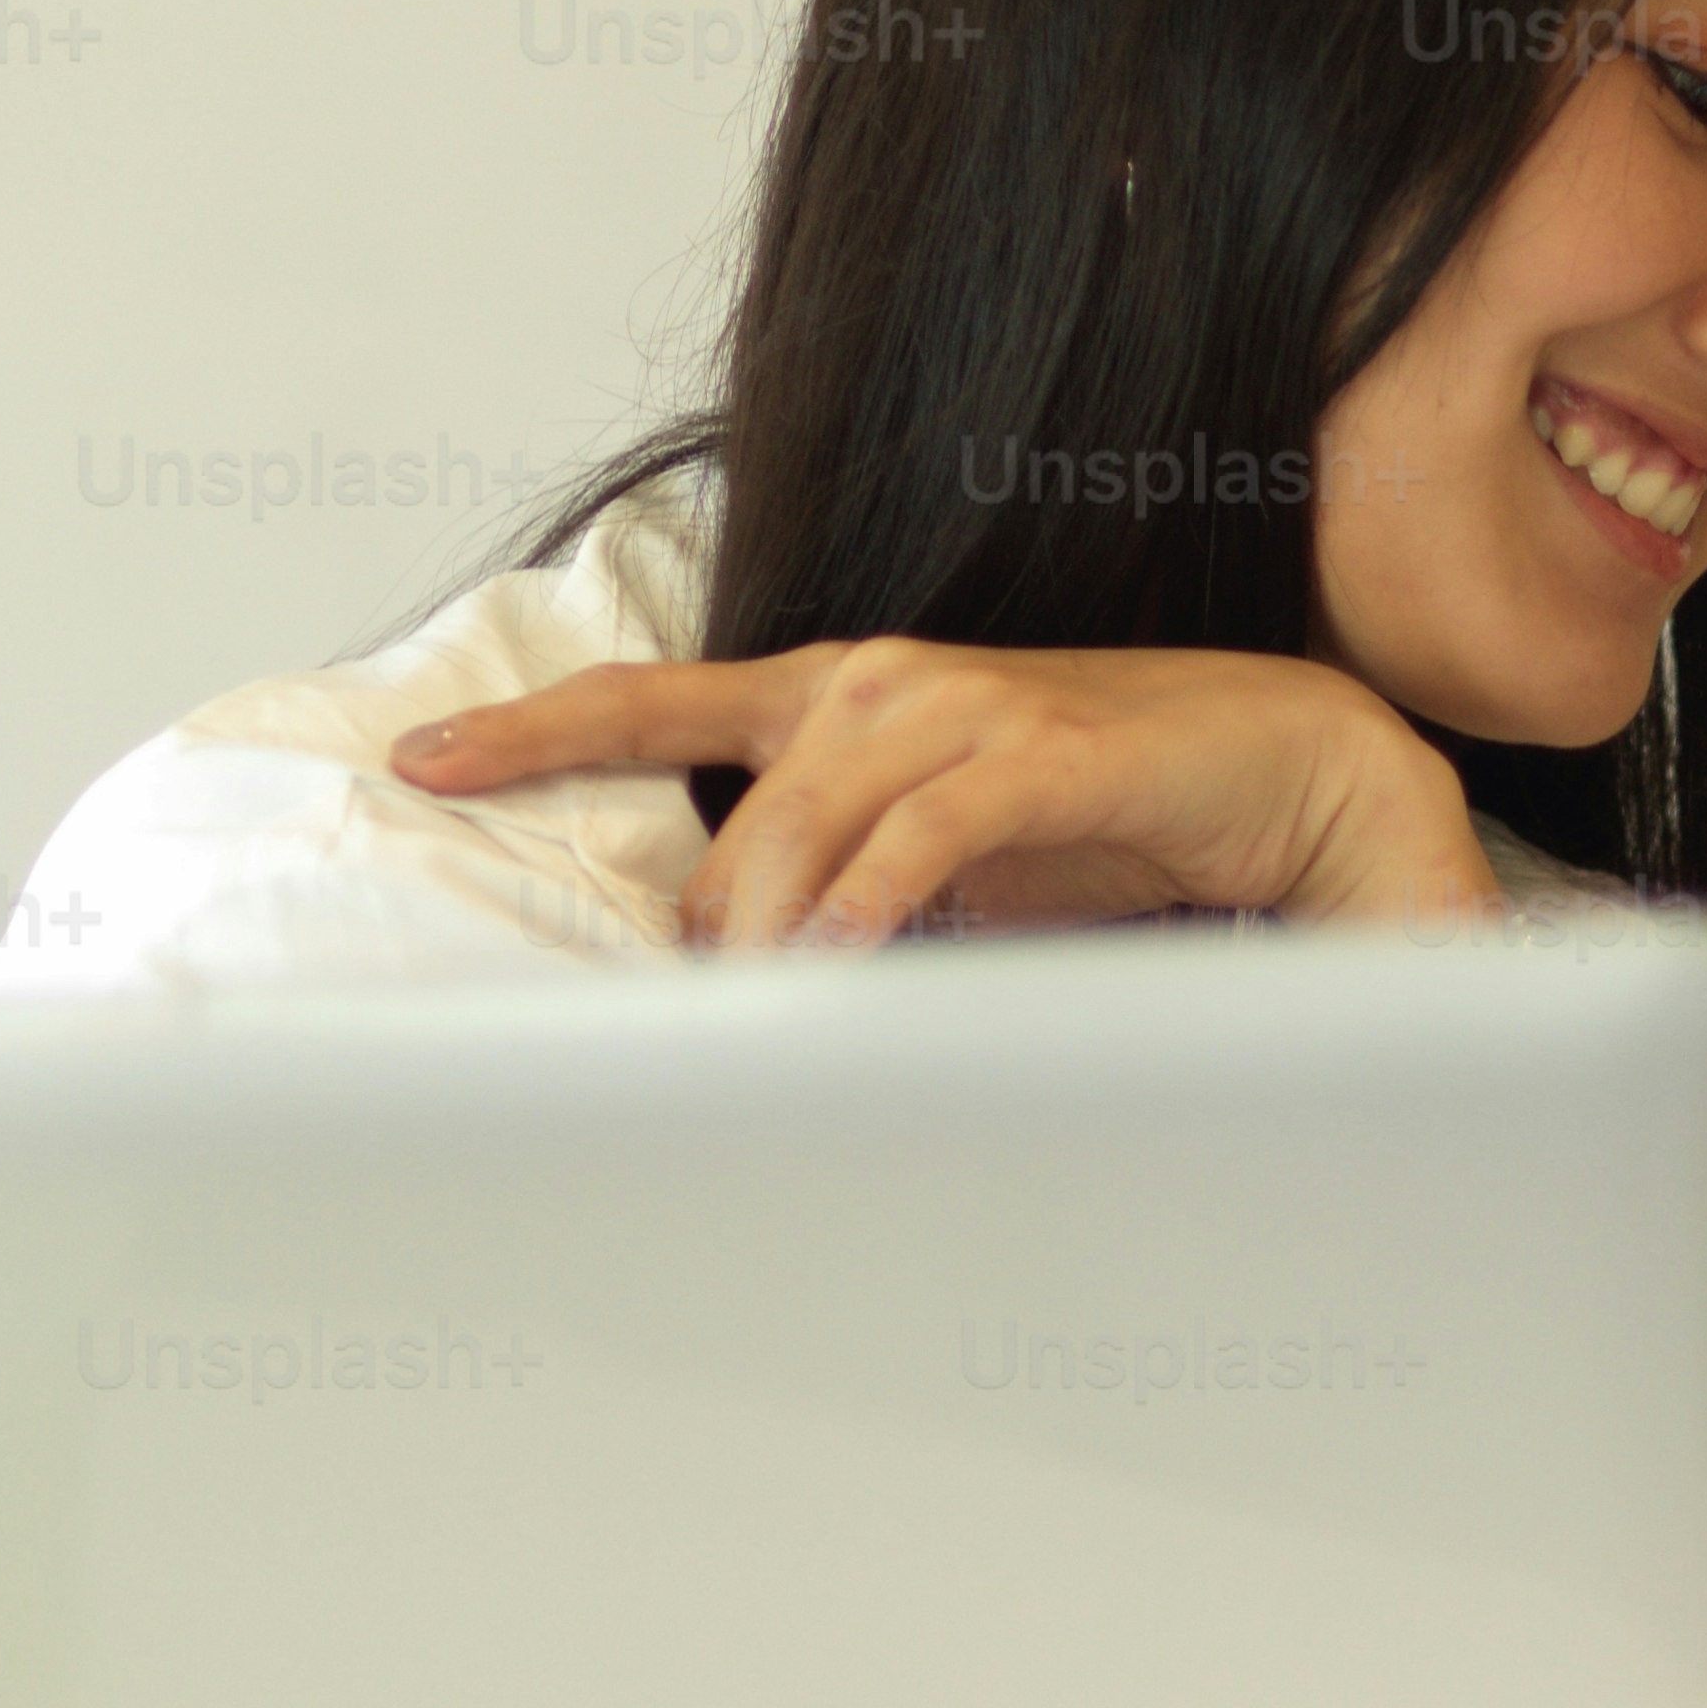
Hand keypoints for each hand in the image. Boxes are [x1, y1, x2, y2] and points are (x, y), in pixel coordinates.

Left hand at [396, 640, 1492, 950]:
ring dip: (775, 931)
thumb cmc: (1111, 816)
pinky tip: (841, 967)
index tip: (419, 761)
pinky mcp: (1038, 754)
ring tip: (770, 1015)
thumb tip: (739, 965)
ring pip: (804, 823)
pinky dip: (868, 906)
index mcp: (842, 696)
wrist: (1287, 771)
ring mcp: (959, 708)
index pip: (654, 704)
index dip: (531, 729)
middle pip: (730, 812)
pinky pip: (916, 837)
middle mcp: (882, 683)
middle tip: (695, 1024)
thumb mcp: (947, 853)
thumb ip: (842, 880)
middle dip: (703, 926)